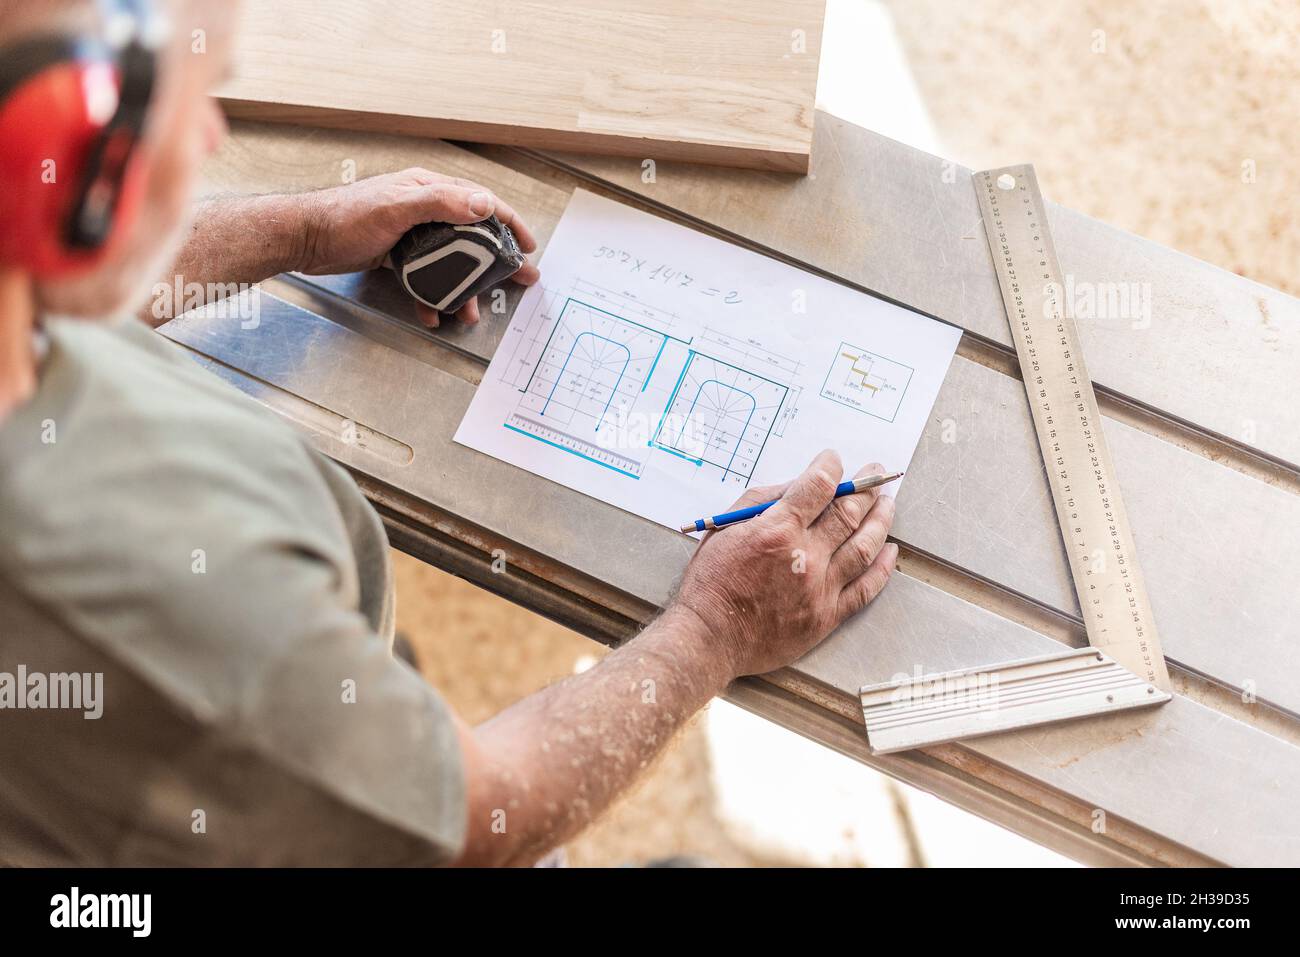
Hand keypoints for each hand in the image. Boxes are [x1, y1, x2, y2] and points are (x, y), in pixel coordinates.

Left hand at [296, 167, 540, 326]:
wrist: (303, 237)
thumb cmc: (343, 216)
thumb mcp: (395, 207)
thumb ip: (440, 202)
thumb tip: (483, 203)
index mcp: (428, 189)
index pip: (480, 202)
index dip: (509, 223)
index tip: (527, 246)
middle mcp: (424, 209)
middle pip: (471, 235)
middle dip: (496, 262)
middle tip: (521, 280)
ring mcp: (411, 233)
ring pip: (450, 261)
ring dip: (463, 288)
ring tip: (473, 311)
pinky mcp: (397, 255)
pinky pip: (424, 276)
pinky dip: (430, 296)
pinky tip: (432, 313)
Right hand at [669, 450, 898, 678]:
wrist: (710, 637)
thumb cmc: (712, 581)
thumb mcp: (725, 527)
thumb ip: (763, 502)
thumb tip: (798, 486)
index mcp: (778, 530)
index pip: (818, 485)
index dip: (830, 466)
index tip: (834, 459)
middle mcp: (805, 556)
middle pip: (849, 512)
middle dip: (866, 487)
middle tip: (875, 474)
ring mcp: (820, 588)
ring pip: (865, 546)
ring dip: (881, 520)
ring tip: (888, 503)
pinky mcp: (826, 616)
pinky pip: (865, 589)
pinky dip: (882, 568)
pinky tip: (889, 550)